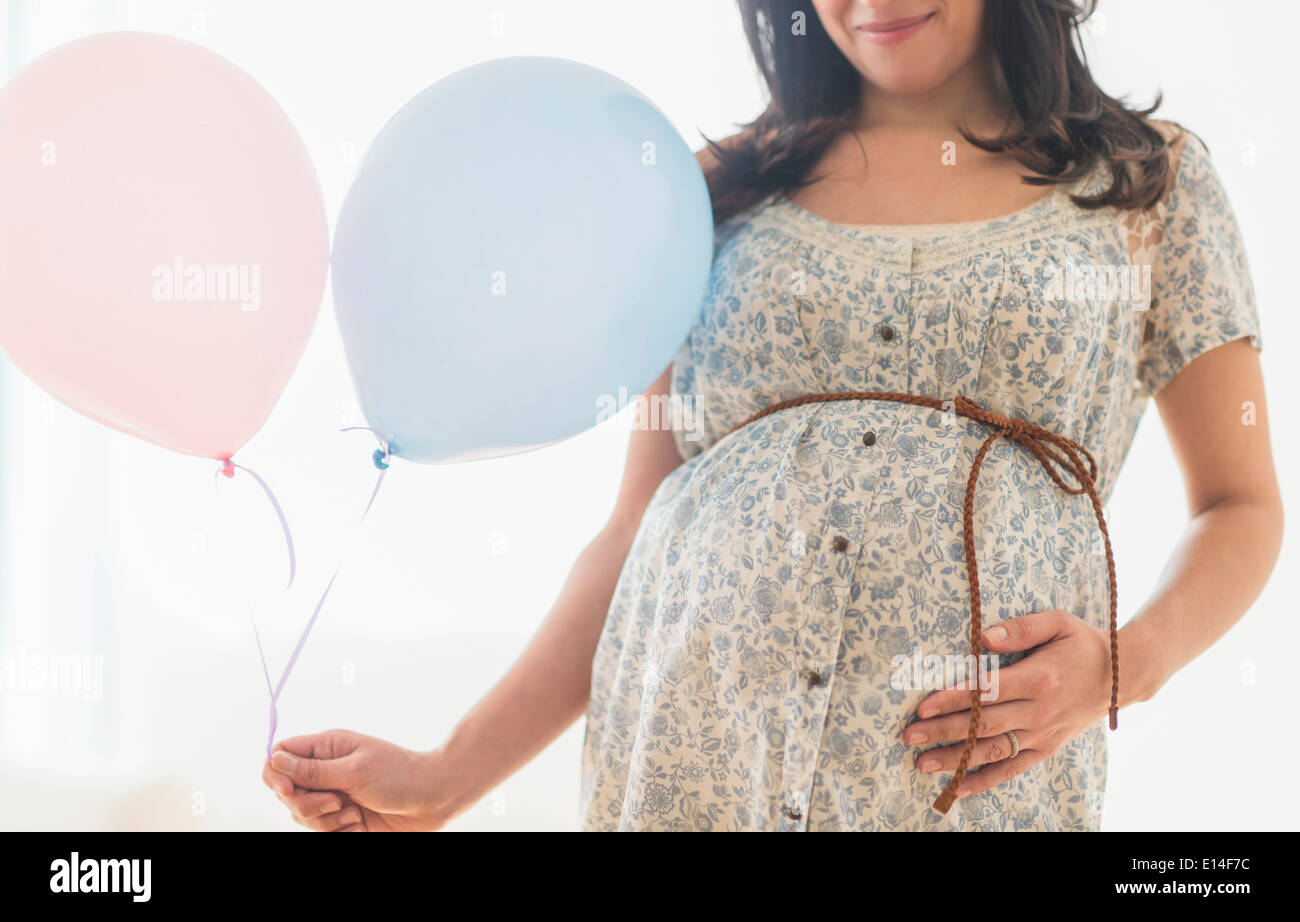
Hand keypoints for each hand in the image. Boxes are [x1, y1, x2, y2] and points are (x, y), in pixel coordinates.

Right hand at [262, 729, 449, 831]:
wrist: (434, 800)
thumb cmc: (400, 776)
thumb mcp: (354, 771)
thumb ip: (312, 770)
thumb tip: (274, 758)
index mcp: (326, 748)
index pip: (279, 756)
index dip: (275, 775)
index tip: (289, 790)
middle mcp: (325, 771)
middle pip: (286, 792)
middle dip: (307, 804)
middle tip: (337, 803)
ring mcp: (333, 796)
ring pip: (302, 816)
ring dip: (326, 821)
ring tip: (355, 814)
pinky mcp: (342, 819)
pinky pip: (322, 832)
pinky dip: (338, 832)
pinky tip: (360, 825)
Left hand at [904, 608, 1113, 801]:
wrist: (1123, 676)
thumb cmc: (1083, 643)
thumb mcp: (1058, 622)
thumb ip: (1021, 627)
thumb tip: (984, 636)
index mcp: (1039, 678)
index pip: (987, 692)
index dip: (953, 699)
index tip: (922, 706)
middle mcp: (1040, 711)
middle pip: (983, 724)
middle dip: (942, 731)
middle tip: (908, 735)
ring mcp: (1043, 734)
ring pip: (993, 751)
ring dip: (956, 759)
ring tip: (921, 763)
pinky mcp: (1047, 748)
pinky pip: (1013, 768)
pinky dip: (985, 780)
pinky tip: (958, 786)